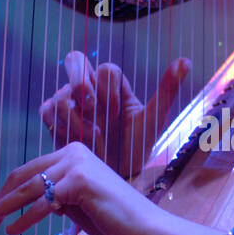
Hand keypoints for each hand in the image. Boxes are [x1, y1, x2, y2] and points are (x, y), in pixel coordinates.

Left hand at [0, 141, 166, 234]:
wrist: (146, 229)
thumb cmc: (115, 221)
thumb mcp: (78, 205)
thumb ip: (55, 197)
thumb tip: (27, 201)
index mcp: (73, 153)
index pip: (29, 172)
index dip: (5, 195)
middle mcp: (73, 152)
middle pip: (22, 177)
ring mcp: (76, 164)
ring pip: (28, 189)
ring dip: (0, 210)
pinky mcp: (80, 181)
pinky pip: (43, 202)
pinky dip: (24, 218)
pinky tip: (11, 232)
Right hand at [40, 51, 190, 178]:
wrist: (117, 174)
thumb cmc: (136, 145)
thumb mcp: (153, 119)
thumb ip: (167, 90)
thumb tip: (186, 60)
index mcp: (113, 84)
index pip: (105, 68)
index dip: (108, 89)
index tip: (116, 113)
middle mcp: (90, 88)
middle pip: (75, 60)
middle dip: (81, 85)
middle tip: (93, 109)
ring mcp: (69, 102)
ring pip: (61, 93)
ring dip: (77, 119)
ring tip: (92, 140)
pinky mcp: (53, 119)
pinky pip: (46, 111)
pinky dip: (60, 126)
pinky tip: (76, 142)